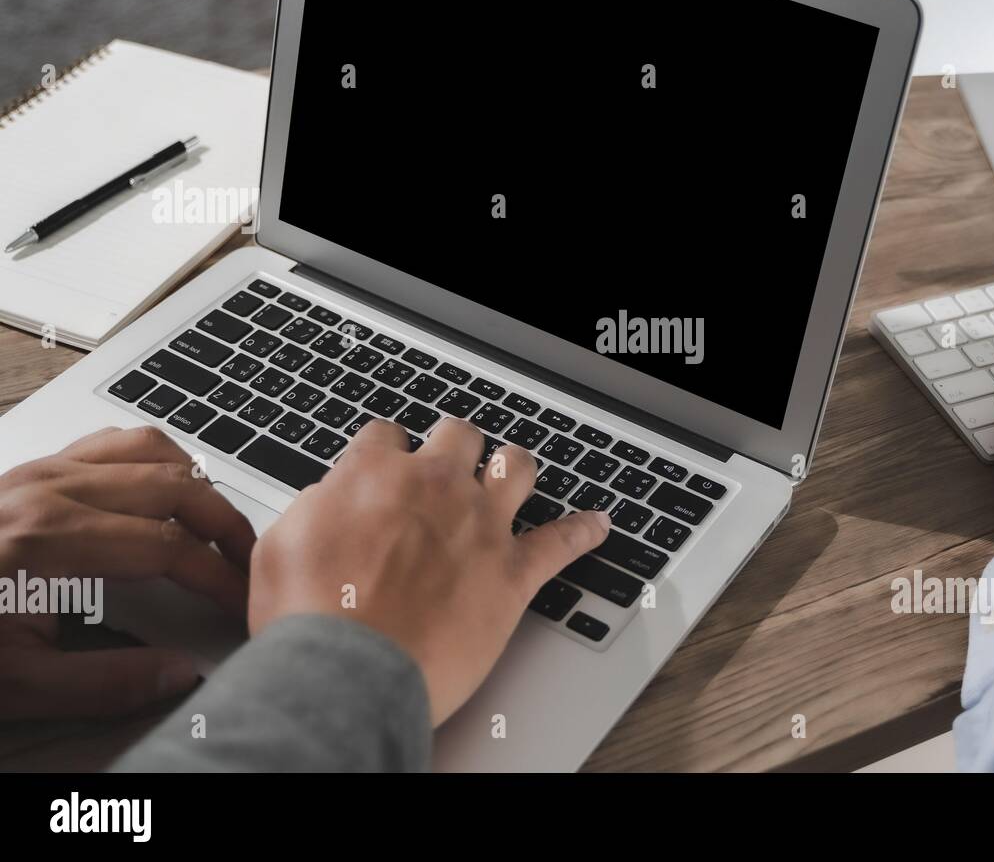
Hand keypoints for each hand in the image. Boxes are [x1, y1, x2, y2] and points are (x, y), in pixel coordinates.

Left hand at [0, 426, 254, 719]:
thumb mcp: (15, 684)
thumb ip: (105, 683)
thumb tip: (180, 673)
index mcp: (47, 542)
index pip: (168, 547)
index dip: (218, 576)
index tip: (241, 601)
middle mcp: (49, 492)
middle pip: (174, 488)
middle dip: (224, 525)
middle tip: (246, 563)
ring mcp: (40, 471)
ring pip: (152, 450)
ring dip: (197, 484)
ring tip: (215, 523)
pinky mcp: (32, 468)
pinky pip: (114, 440)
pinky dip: (156, 457)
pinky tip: (165, 488)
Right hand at [249, 418, 611, 725]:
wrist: (348, 673)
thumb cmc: (308, 620)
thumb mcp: (280, 547)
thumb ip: (314, 512)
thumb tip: (329, 502)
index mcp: (374, 474)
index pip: (387, 434)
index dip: (388, 448)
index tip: (388, 461)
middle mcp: (434, 487)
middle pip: (459, 436)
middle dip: (453, 445)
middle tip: (449, 462)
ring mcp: (480, 526)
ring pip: (516, 467)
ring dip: (514, 466)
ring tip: (515, 469)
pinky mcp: (512, 573)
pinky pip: (562, 542)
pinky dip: (584, 531)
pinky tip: (599, 525)